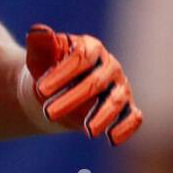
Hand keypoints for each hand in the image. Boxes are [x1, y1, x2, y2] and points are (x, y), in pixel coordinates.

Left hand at [24, 24, 141, 144]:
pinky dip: (127, 127)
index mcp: (90, 48)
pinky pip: (133, 116)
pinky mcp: (125, 108)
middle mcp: (109, 66)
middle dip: (72, 99)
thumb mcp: (39, 56)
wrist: (51, 93)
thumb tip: (38, 32)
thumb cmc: (46, 69)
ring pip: (116, 100)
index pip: (81, 58)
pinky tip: (113, 140)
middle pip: (96, 82)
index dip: (62, 73)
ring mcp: (119, 87)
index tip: (41, 89)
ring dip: (102, 116)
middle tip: (49, 113)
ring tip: (88, 132)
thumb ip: (40, 43)